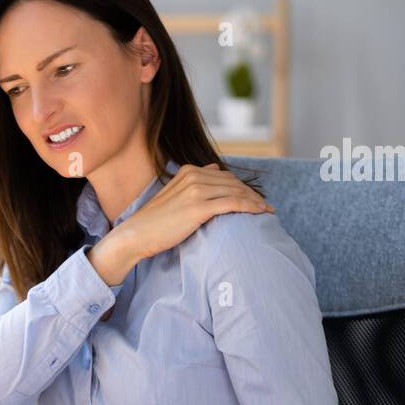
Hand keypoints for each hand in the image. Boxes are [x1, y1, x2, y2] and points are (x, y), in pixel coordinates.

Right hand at [88, 163, 272, 284]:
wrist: (136, 235)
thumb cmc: (154, 222)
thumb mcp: (173, 195)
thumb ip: (193, 183)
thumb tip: (214, 169)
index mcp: (188, 171)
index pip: (224, 175)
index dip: (242, 186)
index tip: (254, 198)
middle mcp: (194, 176)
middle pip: (233, 182)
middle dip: (252, 193)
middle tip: (266, 206)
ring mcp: (196, 190)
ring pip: (236, 191)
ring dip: (255, 200)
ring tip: (267, 210)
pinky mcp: (198, 207)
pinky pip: (232, 203)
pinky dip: (250, 206)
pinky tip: (260, 212)